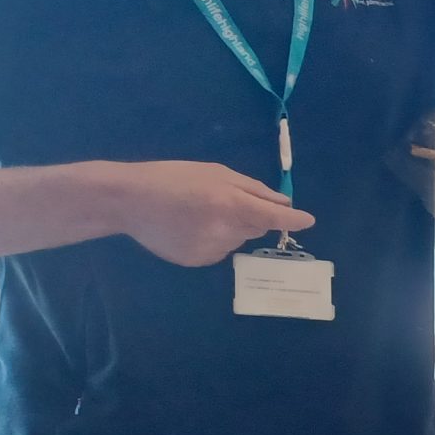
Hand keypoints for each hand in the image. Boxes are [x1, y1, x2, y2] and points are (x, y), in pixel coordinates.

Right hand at [110, 161, 313, 266]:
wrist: (127, 201)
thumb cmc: (173, 178)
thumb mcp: (216, 173)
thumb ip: (253, 189)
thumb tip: (284, 203)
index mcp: (231, 205)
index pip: (274, 217)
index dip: (293, 219)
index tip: (307, 220)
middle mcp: (225, 232)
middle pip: (257, 228)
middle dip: (251, 217)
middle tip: (222, 202)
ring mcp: (211, 250)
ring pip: (238, 240)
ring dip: (231, 228)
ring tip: (198, 213)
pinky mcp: (198, 261)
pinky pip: (220, 250)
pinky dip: (214, 240)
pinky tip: (189, 228)